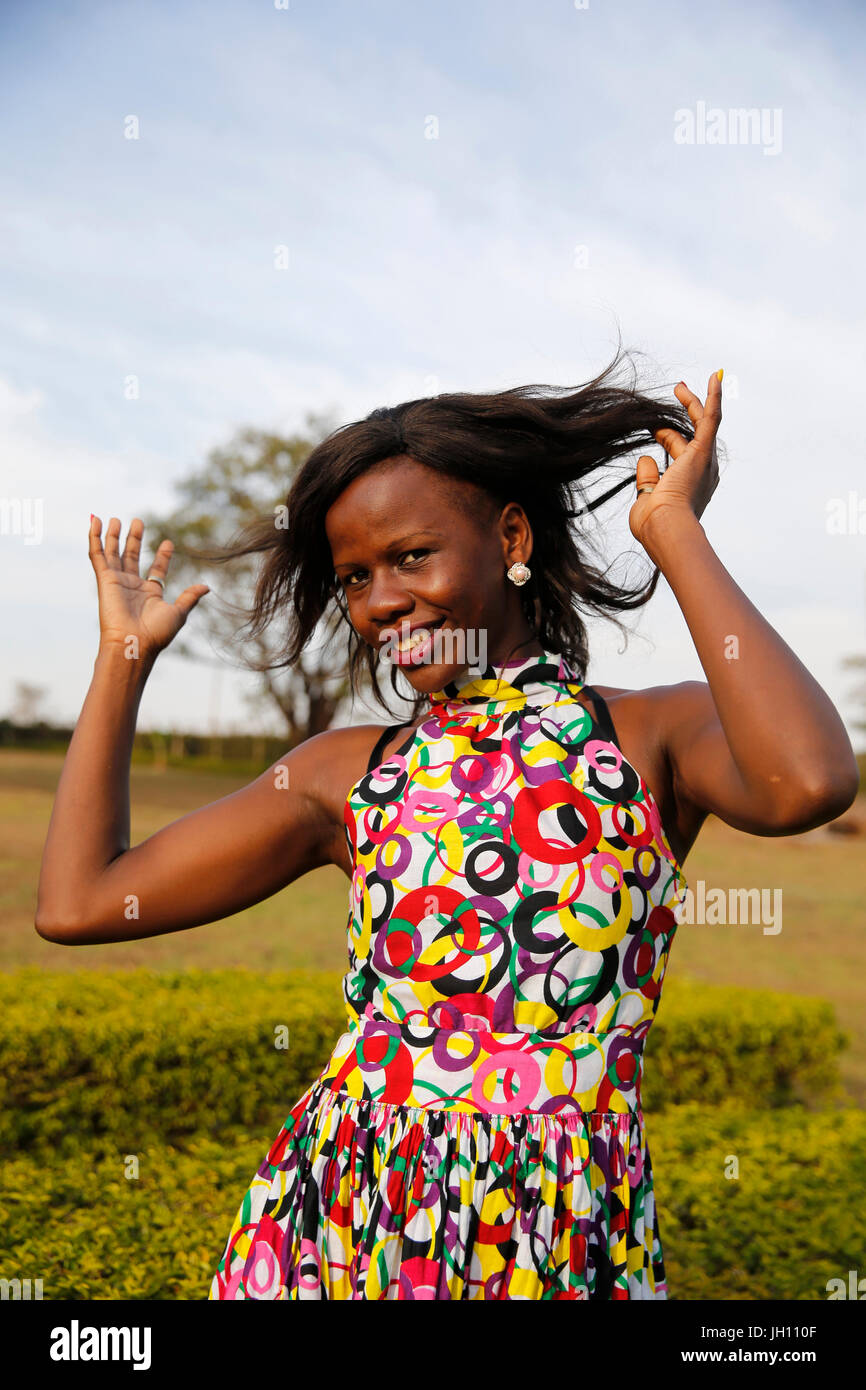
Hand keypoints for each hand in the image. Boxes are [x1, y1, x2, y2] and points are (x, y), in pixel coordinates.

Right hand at [89, 515, 209, 658]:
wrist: (134, 642)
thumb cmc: (156, 633)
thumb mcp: (178, 613)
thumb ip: (190, 597)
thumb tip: (207, 587)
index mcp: (150, 594)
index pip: (156, 570)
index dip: (162, 556)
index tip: (168, 543)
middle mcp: (133, 586)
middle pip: (132, 557)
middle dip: (135, 539)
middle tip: (138, 521)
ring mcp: (117, 582)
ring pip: (113, 553)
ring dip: (114, 536)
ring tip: (117, 519)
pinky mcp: (104, 580)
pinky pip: (97, 555)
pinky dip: (94, 539)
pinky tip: (95, 522)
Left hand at [629, 370, 721, 549]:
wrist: (665, 526)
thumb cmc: (654, 522)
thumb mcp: (646, 498)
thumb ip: (647, 478)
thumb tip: (645, 458)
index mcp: (692, 485)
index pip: (680, 453)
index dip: (668, 438)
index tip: (654, 429)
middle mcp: (704, 471)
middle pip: (691, 436)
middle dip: (682, 416)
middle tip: (674, 394)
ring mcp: (706, 460)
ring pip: (702, 423)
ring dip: (691, 403)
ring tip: (679, 386)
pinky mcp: (703, 450)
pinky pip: (711, 418)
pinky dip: (713, 397)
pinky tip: (713, 378)